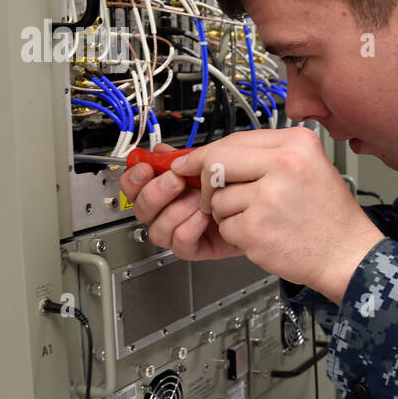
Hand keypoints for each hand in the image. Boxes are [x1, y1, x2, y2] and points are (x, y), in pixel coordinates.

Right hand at [118, 142, 244, 261]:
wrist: (264, 206)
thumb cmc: (238, 186)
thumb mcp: (212, 164)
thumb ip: (186, 157)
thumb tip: (161, 150)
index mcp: (166, 188)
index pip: (134, 187)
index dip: (134, 178)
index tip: (146, 168)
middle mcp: (169, 211)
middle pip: (140, 209)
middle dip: (156, 192)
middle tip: (177, 181)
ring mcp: (181, 230)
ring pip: (157, 229)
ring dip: (176, 211)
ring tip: (198, 199)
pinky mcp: (197, 248)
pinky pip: (180, 243)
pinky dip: (189, 228)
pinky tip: (204, 217)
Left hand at [171, 126, 384, 304]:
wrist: (346, 253)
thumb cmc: (328, 215)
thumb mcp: (309, 167)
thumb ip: (265, 156)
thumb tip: (213, 155)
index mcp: (297, 143)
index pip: (234, 139)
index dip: (206, 154)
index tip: (191, 163)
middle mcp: (284, 164)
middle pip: (215, 163)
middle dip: (205, 182)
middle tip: (211, 195)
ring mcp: (268, 196)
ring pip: (217, 198)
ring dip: (228, 214)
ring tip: (260, 219)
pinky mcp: (257, 227)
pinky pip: (225, 226)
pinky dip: (237, 235)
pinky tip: (263, 235)